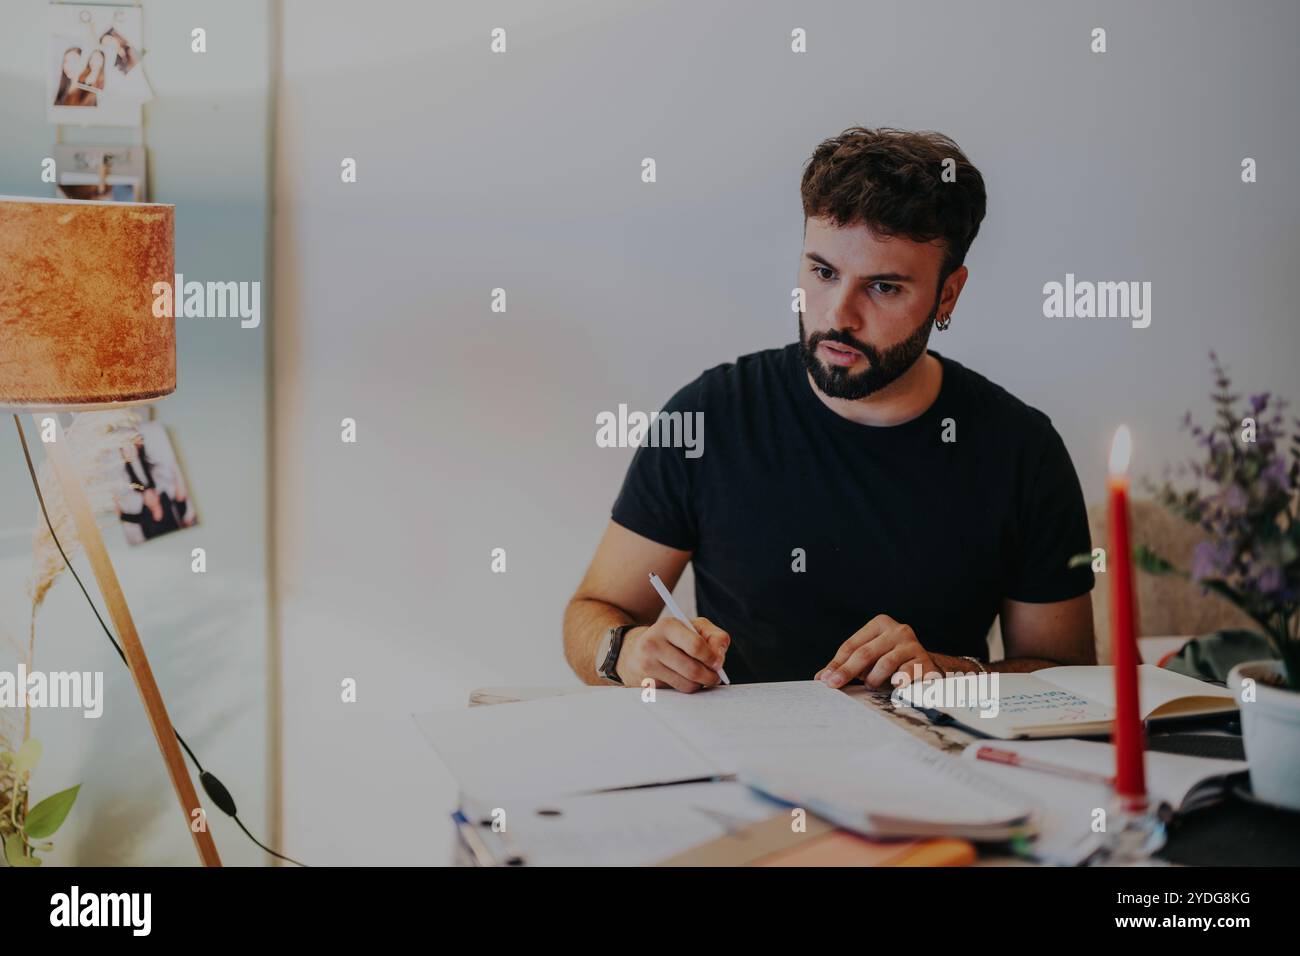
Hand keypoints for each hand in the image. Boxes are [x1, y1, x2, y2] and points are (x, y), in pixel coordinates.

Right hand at [616, 617, 729, 692]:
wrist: (634, 650)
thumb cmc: (672, 638)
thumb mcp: (693, 627)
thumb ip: (714, 637)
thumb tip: (719, 659)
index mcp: (667, 626)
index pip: (696, 646)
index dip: (712, 658)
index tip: (718, 663)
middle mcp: (653, 644)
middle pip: (693, 670)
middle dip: (710, 676)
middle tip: (715, 676)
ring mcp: (647, 665)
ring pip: (687, 686)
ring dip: (699, 684)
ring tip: (698, 676)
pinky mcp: (645, 683)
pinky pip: (676, 693)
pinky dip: (685, 688)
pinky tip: (681, 679)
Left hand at [814, 614, 940, 689]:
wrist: (926, 668)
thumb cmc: (891, 662)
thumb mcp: (868, 659)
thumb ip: (846, 665)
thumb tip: (820, 678)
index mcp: (880, 624)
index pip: (852, 645)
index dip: (837, 663)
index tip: (825, 679)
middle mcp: (898, 630)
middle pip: (865, 653)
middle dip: (847, 671)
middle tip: (834, 685)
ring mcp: (913, 645)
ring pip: (885, 663)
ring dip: (873, 679)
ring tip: (871, 686)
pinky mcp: (925, 662)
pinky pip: (907, 675)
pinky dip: (897, 683)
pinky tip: (893, 688)